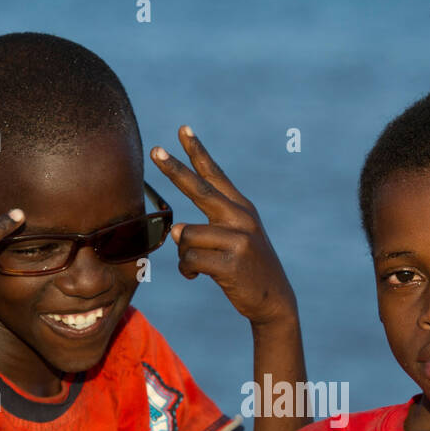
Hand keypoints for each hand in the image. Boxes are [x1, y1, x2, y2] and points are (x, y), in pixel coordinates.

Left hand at [151, 126, 297, 326]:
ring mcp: (239, 240)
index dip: (198, 152)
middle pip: (200, 190)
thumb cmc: (247, 270)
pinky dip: (186, 270)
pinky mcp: (232, 263)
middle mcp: (242, 219)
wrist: (274, 300)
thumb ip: (204, 230)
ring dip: (184, 254)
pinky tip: (196, 277)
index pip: (215, 175)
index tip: (182, 130)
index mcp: (242, 209)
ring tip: (196, 266)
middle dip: (175, 170)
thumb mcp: (233, 242)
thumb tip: (176, 230)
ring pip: (186, 235)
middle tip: (155, 151)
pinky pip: (190, 259)